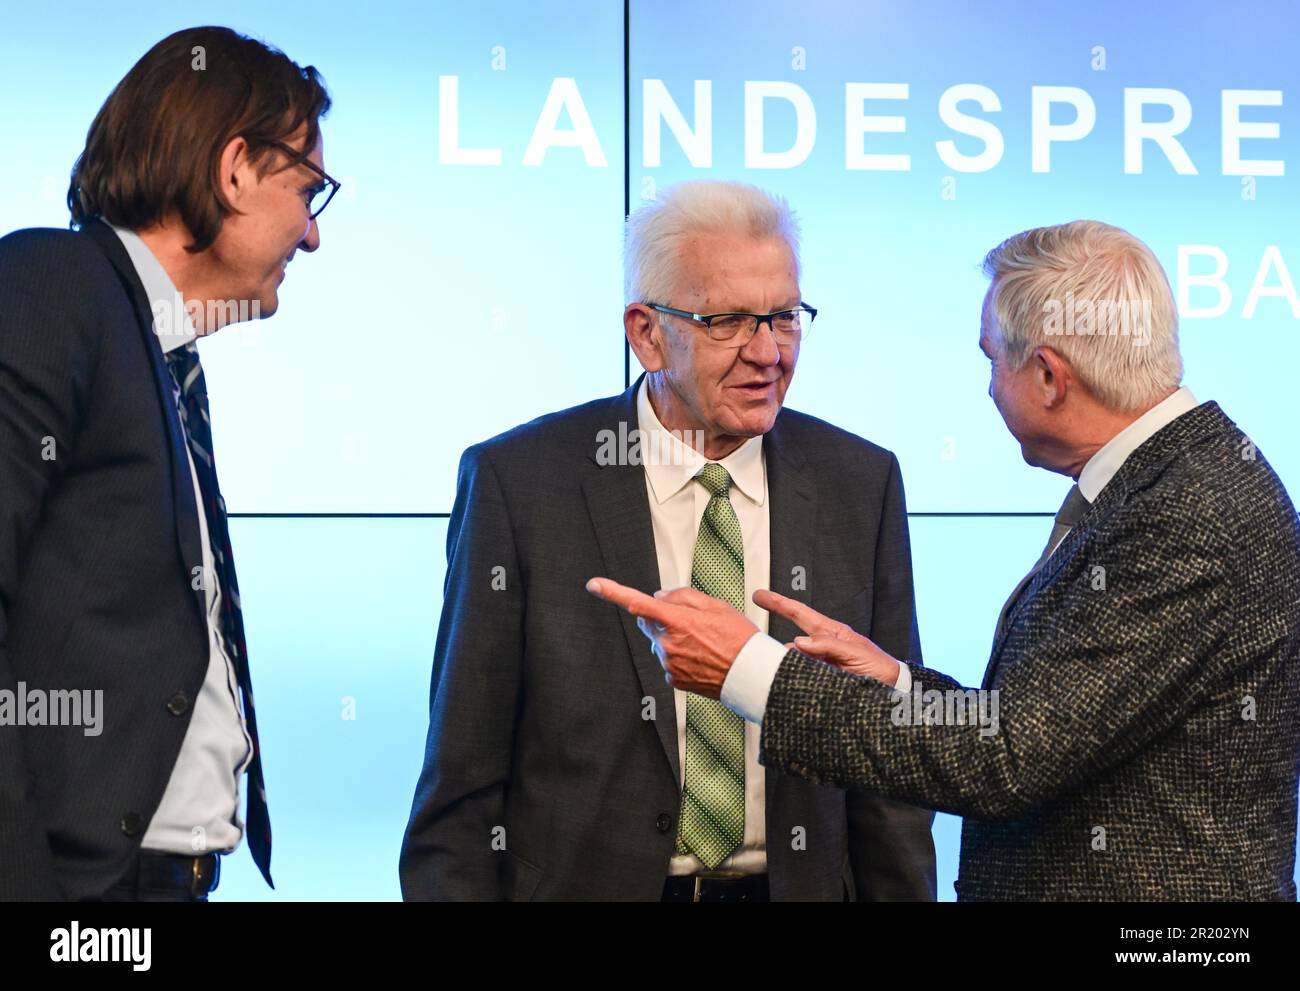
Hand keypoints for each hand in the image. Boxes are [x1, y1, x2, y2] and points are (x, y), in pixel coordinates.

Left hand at [585, 578, 758, 698]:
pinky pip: (667, 661)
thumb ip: (683, 597)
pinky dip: (678, 657)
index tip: (594, 585)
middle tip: (687, 620)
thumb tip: (660, 597)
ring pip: (659, 643)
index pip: (637, 603)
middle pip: (648, 623)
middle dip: (659, 618)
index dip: (613, 592)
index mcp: (678, 621)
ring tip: (702, 643)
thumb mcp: (716, 605)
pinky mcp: (673, 679)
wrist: (751, 675)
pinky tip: (700, 657)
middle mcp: (668, 644)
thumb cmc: (739, 639)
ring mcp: (669, 664)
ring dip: (672, 638)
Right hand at [753, 589, 902, 685]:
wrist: (891, 689)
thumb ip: (828, 644)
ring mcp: (819, 664)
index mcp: (830, 633)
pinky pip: (800, 676)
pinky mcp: (818, 680)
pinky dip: (795, 678)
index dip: (778, 603)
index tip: (760, 595)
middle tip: (767, 654)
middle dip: (778, 647)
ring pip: (793, 661)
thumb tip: (799, 641)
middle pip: (791, 642)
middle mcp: (821, 647)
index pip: (799, 613)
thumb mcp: (856, 651)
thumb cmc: (878, 667)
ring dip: (790, 666)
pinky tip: (796, 682)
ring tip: (802, 674)